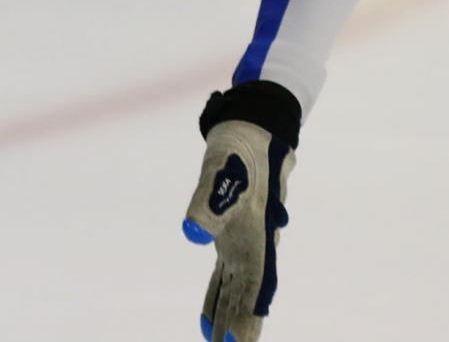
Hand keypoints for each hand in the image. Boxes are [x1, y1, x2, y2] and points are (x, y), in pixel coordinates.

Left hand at [181, 82, 300, 341]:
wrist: (253, 126)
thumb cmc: (239, 147)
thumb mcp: (218, 169)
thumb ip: (205, 202)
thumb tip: (191, 233)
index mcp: (257, 232)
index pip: (254, 283)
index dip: (246, 313)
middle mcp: (254, 242)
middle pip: (247, 293)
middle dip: (239, 324)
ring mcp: (244, 239)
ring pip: (237, 288)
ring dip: (229, 316)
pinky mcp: (232, 234)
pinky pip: (226, 275)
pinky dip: (218, 297)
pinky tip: (207, 318)